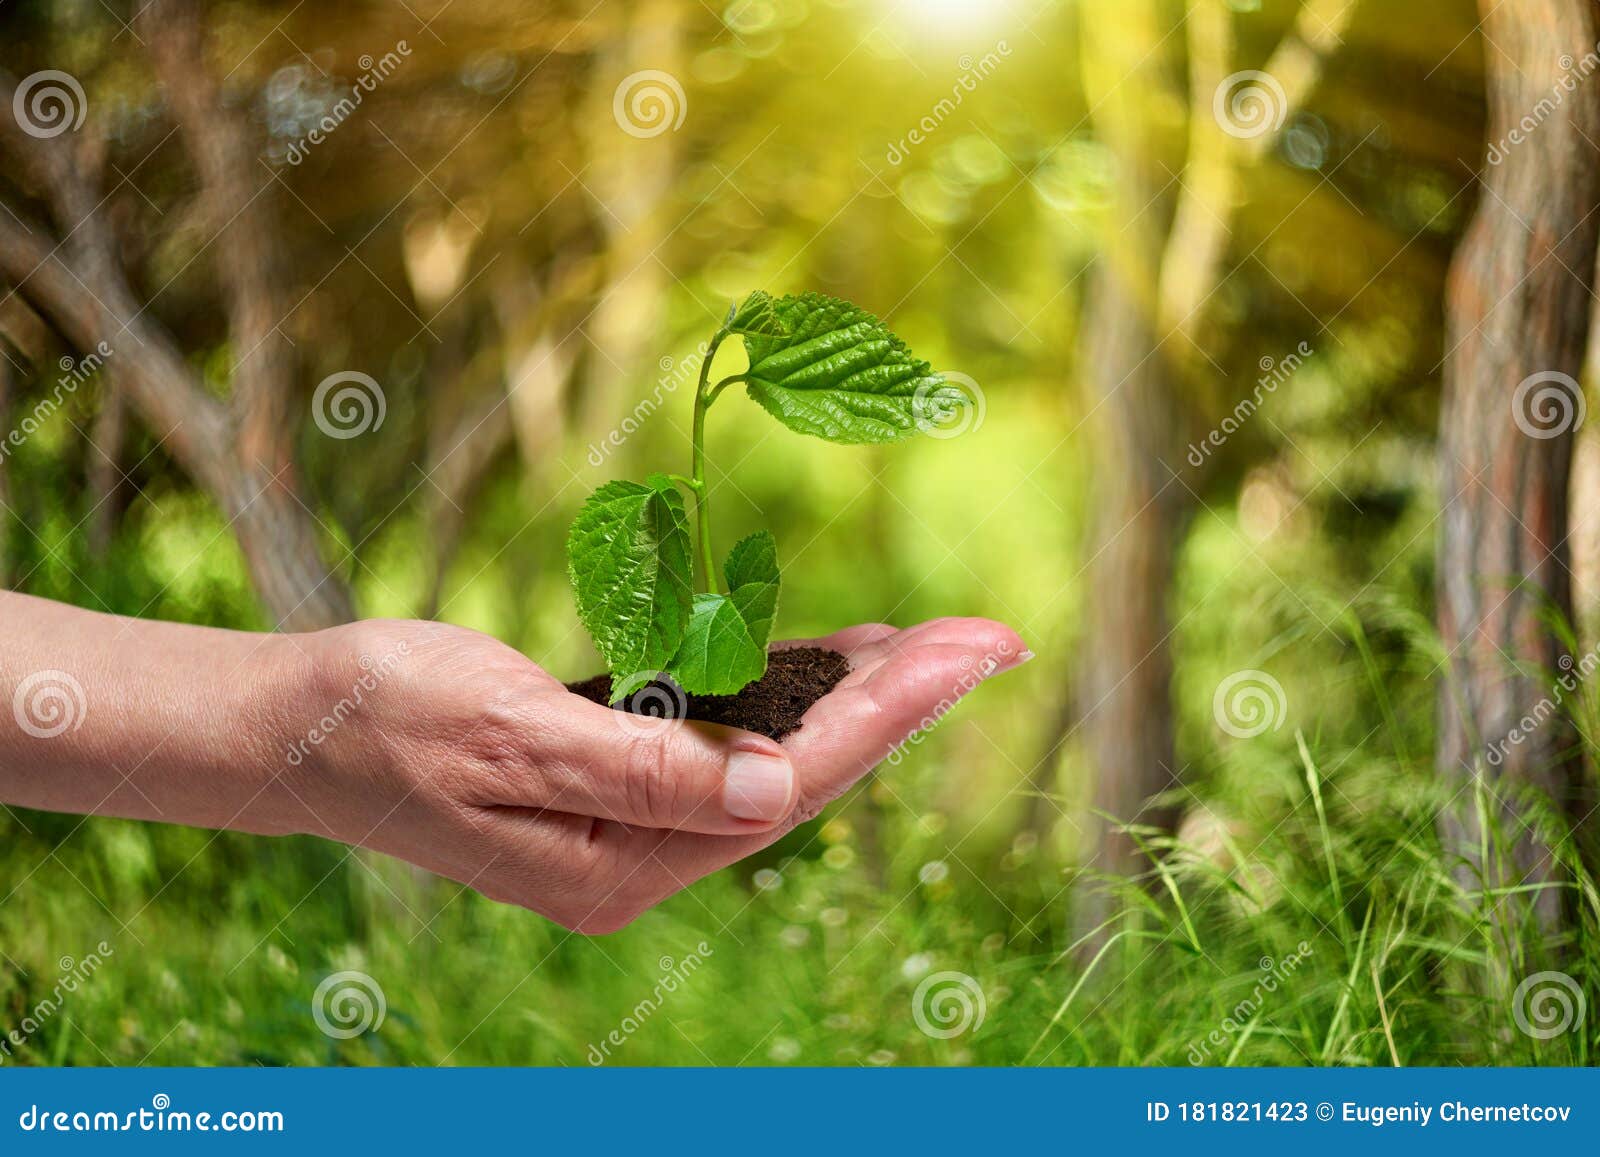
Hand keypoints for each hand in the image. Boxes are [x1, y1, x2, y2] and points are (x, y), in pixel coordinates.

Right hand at [293, 616, 1029, 932]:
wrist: (297, 728)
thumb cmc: (386, 716)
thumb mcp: (508, 731)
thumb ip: (643, 766)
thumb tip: (775, 787)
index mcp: (618, 861)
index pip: (788, 783)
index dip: (889, 715)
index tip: (973, 653)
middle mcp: (638, 860)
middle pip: (802, 778)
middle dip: (901, 706)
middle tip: (994, 639)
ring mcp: (628, 832)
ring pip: (772, 763)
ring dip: (854, 704)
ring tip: (938, 647)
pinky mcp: (615, 792)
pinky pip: (724, 746)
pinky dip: (782, 701)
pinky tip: (829, 664)